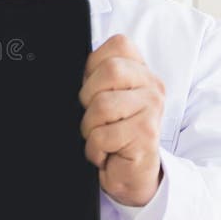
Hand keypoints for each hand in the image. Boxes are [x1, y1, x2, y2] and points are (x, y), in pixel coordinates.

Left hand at [79, 34, 164, 206]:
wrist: (132, 174)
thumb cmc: (113, 135)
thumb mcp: (104, 99)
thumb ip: (96, 78)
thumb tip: (68, 69)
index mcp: (140, 71)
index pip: (118, 45)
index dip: (94, 67)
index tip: (95, 90)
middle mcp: (151, 86)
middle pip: (110, 71)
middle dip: (89, 97)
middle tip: (95, 117)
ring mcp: (152, 109)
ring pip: (102, 105)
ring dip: (90, 127)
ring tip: (101, 136)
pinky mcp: (146, 134)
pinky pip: (103, 135)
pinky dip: (95, 148)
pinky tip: (107, 152)